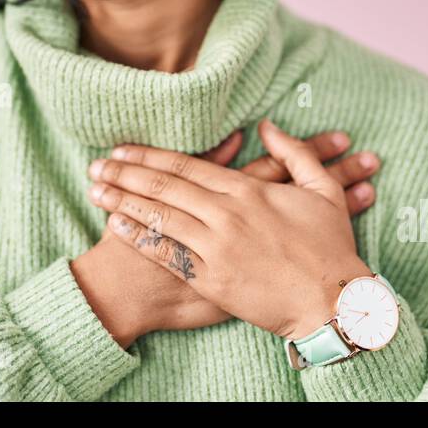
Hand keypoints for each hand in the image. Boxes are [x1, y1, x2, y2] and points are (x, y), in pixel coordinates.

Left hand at [89, 117, 372, 340]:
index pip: (187, 166)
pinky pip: (167, 255)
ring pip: (159, 217)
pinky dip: (140, 239)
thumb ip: (294, 153)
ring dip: (123, 201)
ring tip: (95, 190)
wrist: (332, 302)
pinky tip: (117, 226)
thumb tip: (267, 125)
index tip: (123, 149)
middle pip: (165, 187)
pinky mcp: (212, 281)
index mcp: (247, 191)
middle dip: (126, 174)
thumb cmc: (330, 247)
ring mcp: (217, 249)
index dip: (150, 156)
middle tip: (96, 165)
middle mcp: (226, 215)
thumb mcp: (323, 190)